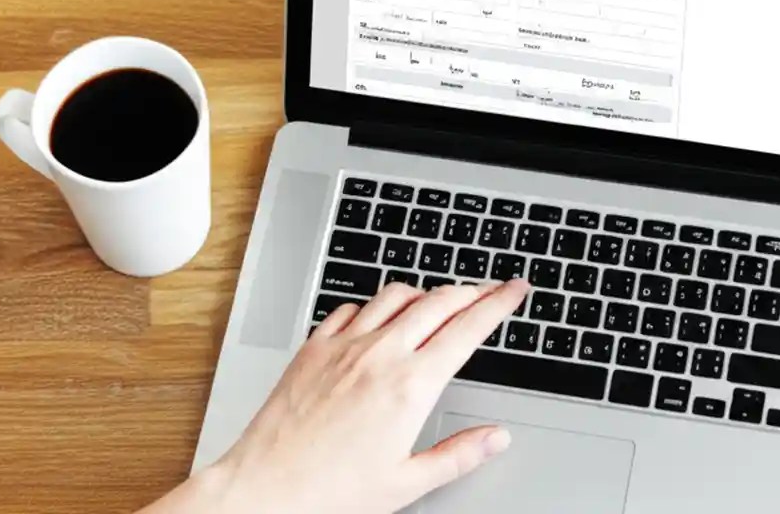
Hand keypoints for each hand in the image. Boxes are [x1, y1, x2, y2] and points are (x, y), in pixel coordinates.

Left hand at [142, 279, 529, 513]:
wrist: (264, 489)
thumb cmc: (330, 491)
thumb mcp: (408, 482)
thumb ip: (459, 455)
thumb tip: (496, 438)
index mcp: (411, 386)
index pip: (469, 328)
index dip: (499, 302)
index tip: (515, 288)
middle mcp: (380, 355)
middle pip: (439, 301)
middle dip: (471, 290)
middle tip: (487, 291)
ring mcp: (344, 346)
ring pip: (396, 295)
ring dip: (424, 293)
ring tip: (437, 301)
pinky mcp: (314, 348)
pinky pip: (351, 308)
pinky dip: (375, 305)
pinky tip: (377, 317)